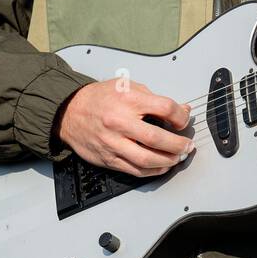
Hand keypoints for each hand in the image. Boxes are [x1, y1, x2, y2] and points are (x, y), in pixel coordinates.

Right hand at [55, 80, 193, 176]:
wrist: (69, 111)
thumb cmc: (99, 98)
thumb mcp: (127, 87)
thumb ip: (155, 99)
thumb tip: (181, 110)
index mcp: (127, 100)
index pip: (164, 108)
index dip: (180, 116)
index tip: (184, 120)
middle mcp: (119, 122)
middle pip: (157, 138)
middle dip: (179, 145)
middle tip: (187, 146)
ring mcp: (112, 143)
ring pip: (147, 159)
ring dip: (168, 161)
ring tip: (178, 157)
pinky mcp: (108, 158)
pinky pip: (134, 170)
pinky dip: (152, 171)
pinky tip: (161, 166)